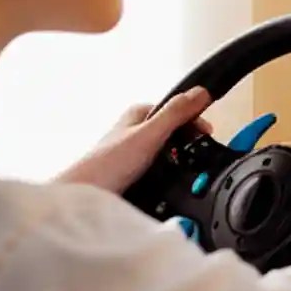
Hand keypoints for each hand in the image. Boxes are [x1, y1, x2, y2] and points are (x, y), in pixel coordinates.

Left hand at [54, 87, 211, 192]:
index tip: (207, 134)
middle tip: (197, 156)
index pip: (177, 109)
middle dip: (188, 143)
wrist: (83, 198)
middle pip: (174, 131)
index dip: (195, 120)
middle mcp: (135, 131)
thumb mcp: (149, 134)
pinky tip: (169, 186)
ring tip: (184, 173)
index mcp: (139, 114)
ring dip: (178, 162)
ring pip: (167, 152)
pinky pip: (159, 172)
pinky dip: (168, 177)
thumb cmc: (106, 165)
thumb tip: (201, 92)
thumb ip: (175, 113)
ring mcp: (133, 153)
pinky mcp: (132, 174)